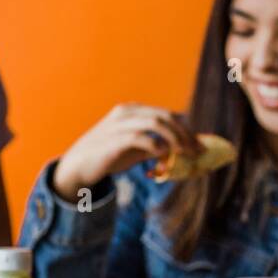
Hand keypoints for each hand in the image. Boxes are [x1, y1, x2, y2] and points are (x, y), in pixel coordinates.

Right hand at [52, 104, 201, 201]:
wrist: (78, 166)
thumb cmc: (109, 156)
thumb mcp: (136, 149)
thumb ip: (156, 146)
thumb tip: (181, 151)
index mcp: (134, 110)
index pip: (168, 114)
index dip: (187, 129)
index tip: (199, 145)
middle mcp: (127, 112)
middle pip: (166, 116)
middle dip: (185, 134)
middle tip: (197, 151)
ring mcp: (120, 123)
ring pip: (156, 123)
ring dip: (175, 138)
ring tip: (185, 154)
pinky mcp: (114, 139)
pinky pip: (142, 138)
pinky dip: (157, 147)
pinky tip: (163, 158)